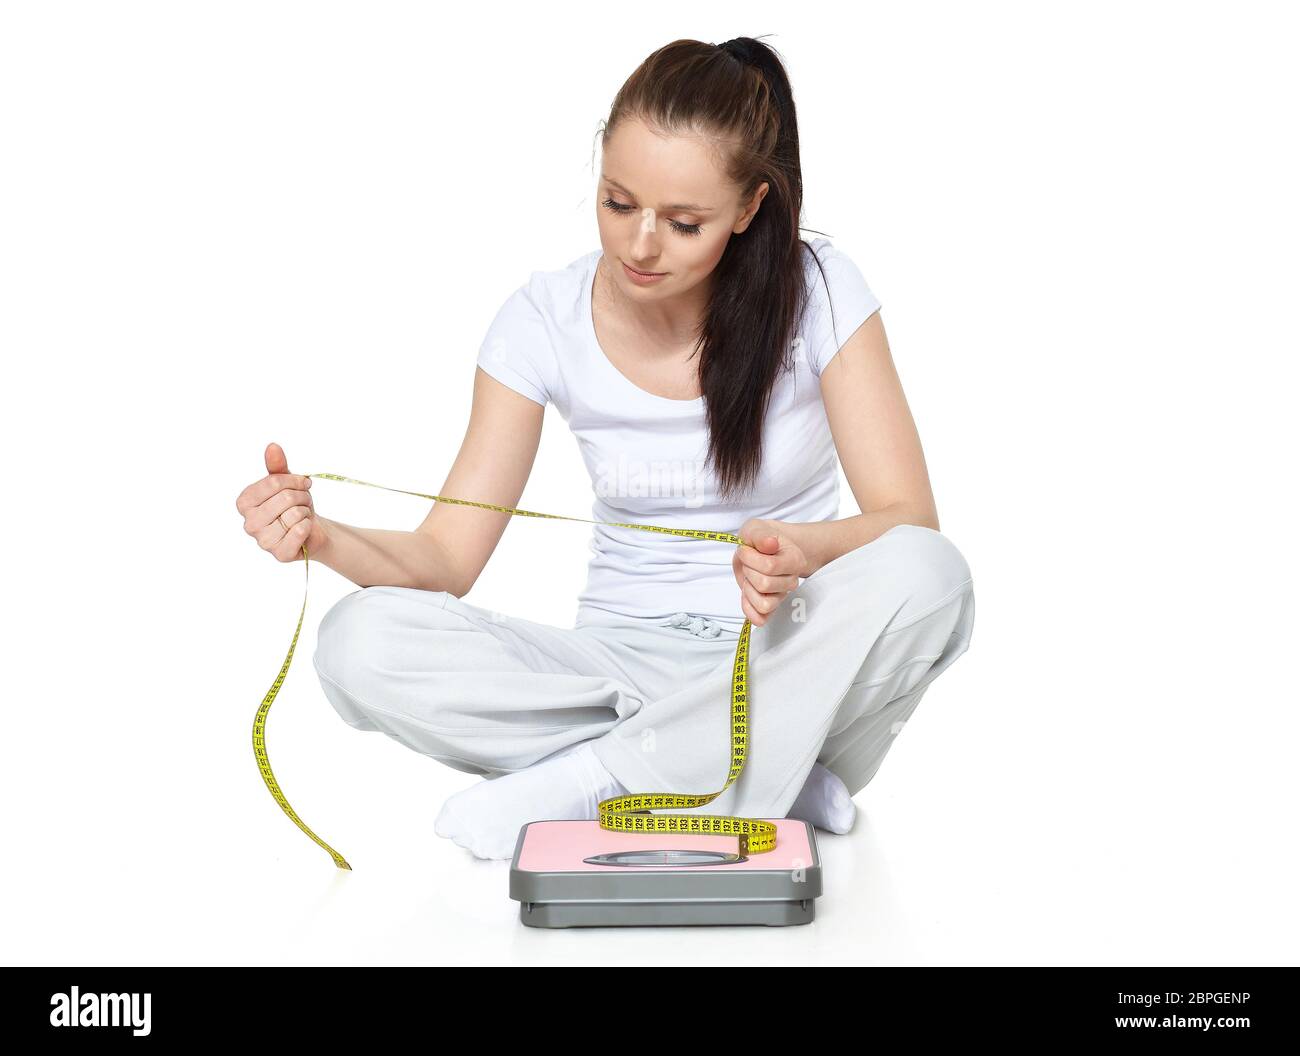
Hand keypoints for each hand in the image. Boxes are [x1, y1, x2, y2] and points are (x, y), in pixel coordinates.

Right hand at [236, 442, 327, 561]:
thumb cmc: (294, 504)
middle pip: (285, 498)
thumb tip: (272, 446)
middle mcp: (249, 523)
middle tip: (303, 502)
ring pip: (294, 515)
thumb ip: (277, 465)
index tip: (303, 483)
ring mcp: (262, 541)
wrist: (311, 529)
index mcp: (244, 502)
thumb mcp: (286, 482)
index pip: (273, 483)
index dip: (294, 481)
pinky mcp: (279, 554)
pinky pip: (299, 532)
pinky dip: (307, 526)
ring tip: (302, 516)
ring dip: (305, 512)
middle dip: (302, 497)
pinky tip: (304, 529)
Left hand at [732, 518, 807, 625]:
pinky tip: (746, 593)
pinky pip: (760, 619)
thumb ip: (761, 535)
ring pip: (764, 605)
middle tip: (748, 563)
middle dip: (748, 571)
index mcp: (794, 559)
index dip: (750, 558)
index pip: (769, 567)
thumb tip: (770, 544)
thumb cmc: (760, 539)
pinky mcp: (770, 607)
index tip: (746, 549)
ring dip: (748, 590)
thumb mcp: (756, 528)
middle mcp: (792, 580)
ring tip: (749, 577)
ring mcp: (782, 595)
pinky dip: (749, 608)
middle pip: (764, 585)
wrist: (760, 548)